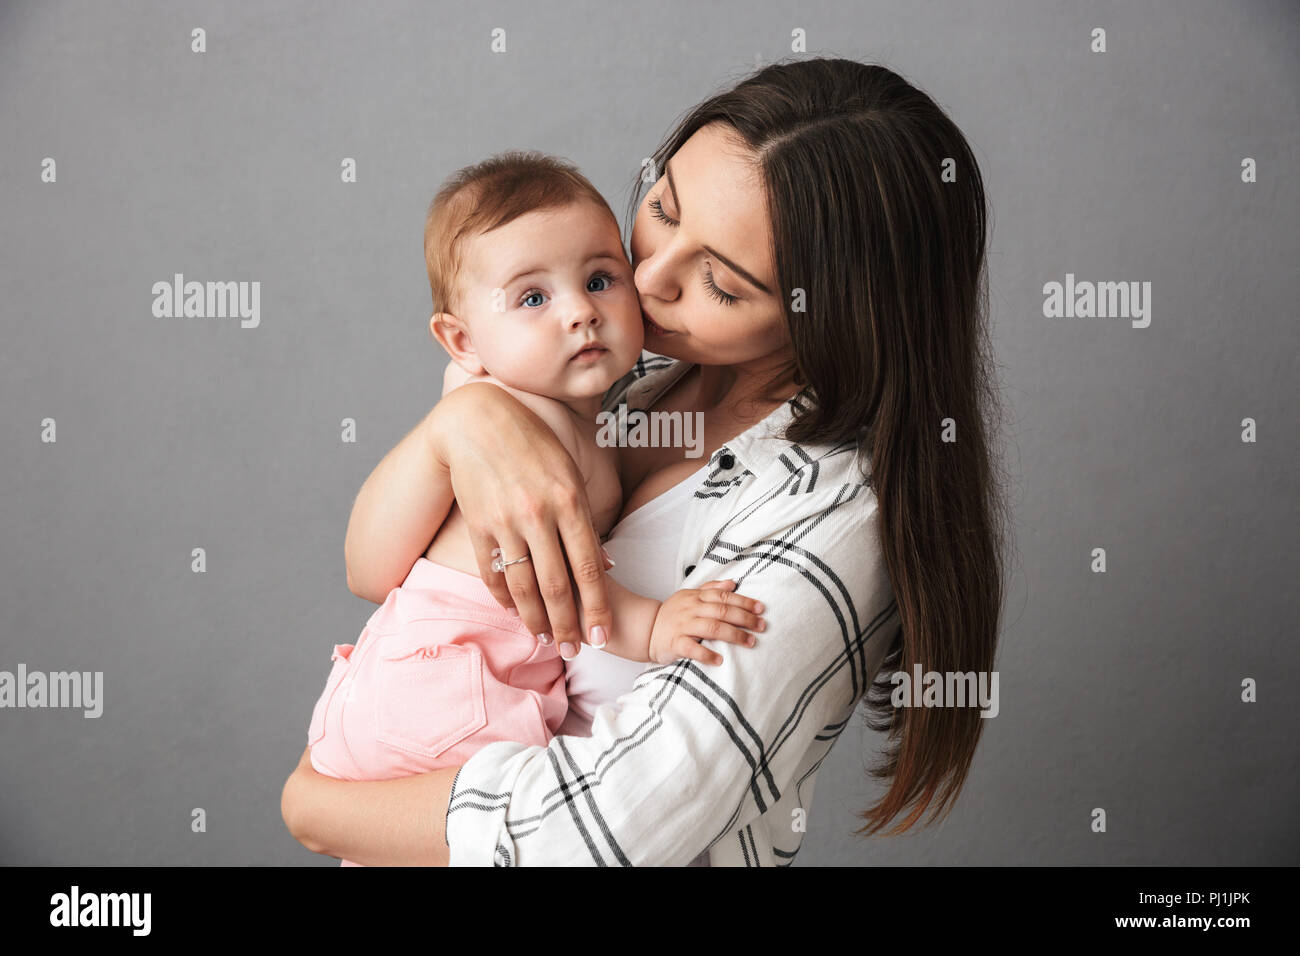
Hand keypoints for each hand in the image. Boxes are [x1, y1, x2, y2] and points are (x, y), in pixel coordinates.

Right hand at [429, 383, 612, 656]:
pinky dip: (503, 598)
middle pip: (557, 586)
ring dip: (536, 620)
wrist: (478, 422)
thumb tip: (607, 564)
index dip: (596, 607)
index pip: (589, 568)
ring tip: (546, 639)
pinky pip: (492, 572)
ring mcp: (506, 522)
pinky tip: (514, 612)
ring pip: (523, 586)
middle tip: (575, 650)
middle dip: (568, 625)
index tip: (602, 635)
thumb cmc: (533, 445)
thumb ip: (587, 521)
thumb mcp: (570, 474)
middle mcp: (540, 515)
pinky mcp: (478, 525)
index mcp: (571, 501)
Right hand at [647, 580, 765, 665]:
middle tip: (761, 626)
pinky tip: (720, 660)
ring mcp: (683, 626)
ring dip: (734, 635)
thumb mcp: (689, 596)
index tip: (761, 609)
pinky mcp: (675, 643)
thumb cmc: (673, 614)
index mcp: (696, 597)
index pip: (724, 596)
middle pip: (722, 611)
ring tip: (750, 642)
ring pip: (712, 628)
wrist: (646, 629)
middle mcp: (691, 609)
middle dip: (745, 618)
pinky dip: (707, 655)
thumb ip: (710, 589)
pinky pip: (692, 648)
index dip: (744, 602)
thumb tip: (732, 583)